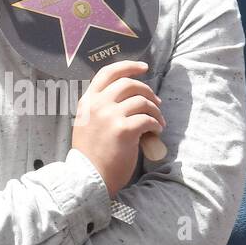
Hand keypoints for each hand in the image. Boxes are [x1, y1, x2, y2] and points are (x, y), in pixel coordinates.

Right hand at [70, 60, 164, 196]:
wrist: (87, 178)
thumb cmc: (90, 155)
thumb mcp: (87, 124)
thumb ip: (100, 108)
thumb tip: (127, 99)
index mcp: (87, 101)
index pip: (108, 72)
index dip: (128, 66)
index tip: (143, 68)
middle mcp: (97, 104)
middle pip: (129, 84)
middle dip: (147, 90)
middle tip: (156, 102)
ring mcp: (110, 116)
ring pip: (141, 101)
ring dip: (155, 110)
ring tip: (158, 121)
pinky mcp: (123, 130)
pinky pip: (147, 119)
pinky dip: (155, 124)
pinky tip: (156, 131)